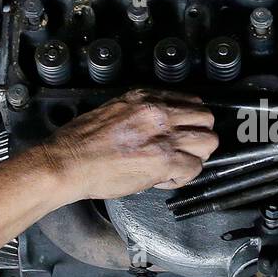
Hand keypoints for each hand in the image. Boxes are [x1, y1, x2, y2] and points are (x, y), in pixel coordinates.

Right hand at [39, 88, 217, 199]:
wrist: (68, 162)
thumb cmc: (82, 142)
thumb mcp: (116, 109)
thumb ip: (143, 112)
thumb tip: (163, 124)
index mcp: (147, 98)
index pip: (192, 102)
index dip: (191, 121)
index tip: (184, 132)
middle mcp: (160, 112)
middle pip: (207, 119)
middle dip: (199, 137)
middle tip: (184, 151)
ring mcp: (164, 135)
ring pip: (209, 142)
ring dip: (196, 156)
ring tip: (176, 165)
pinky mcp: (163, 160)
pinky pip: (194, 168)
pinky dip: (184, 177)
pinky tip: (166, 178)